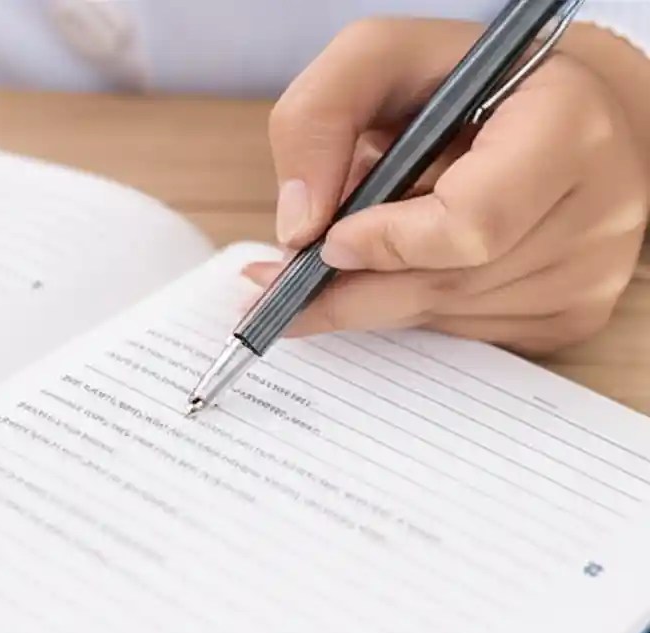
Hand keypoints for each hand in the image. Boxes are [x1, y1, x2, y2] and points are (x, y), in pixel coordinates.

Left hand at [243, 19, 648, 357]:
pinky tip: (395, 270)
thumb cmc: (467, 79)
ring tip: (333, 261)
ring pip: (444, 315)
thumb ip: (320, 117)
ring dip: (373, 297)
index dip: (385, 242)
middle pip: (444, 283)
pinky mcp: (574, 313)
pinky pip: (463, 333)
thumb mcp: (381, 56)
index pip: (469, 223)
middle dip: (348, 287)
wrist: (567, 108)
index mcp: (565, 127)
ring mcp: (591, 271)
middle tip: (276, 285)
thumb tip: (297, 229)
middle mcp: (598, 207)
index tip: (326, 238)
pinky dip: (411, 307)